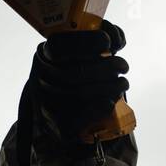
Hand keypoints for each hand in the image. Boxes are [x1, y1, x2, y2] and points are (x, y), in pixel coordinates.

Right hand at [29, 20, 128, 142]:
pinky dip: (101, 108)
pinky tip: (112, 102)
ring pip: (81, 93)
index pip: (59, 45)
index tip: (108, 42)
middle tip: (123, 66)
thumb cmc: (73, 77)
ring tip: (123, 83)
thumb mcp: (78, 56)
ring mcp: (47, 104)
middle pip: (75, 72)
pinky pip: (82, 117)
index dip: (86, 42)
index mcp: (44, 56)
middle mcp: (41, 79)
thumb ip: (95, 42)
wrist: (58, 116)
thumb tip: (116, 38)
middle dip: (106, 67)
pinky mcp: (60, 127)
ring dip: (110, 87)